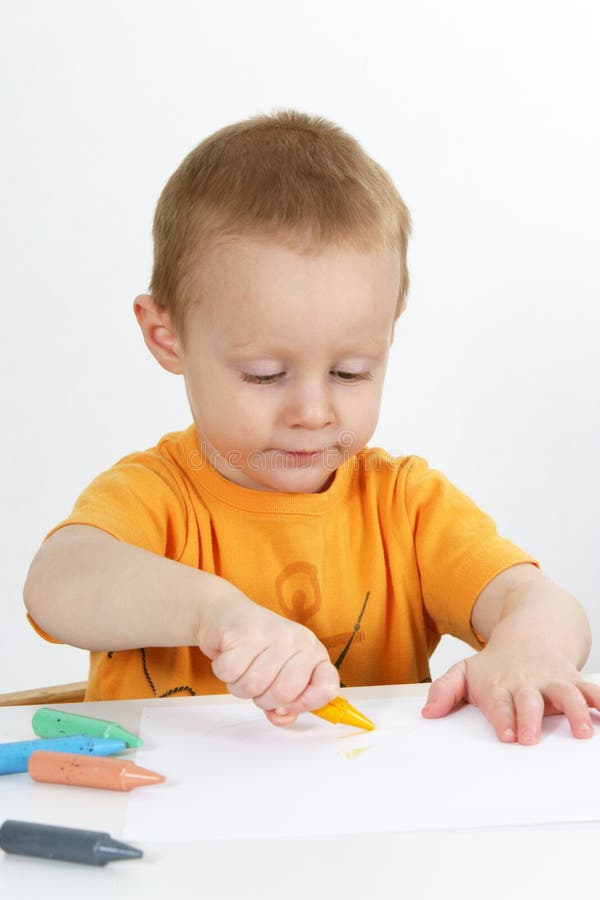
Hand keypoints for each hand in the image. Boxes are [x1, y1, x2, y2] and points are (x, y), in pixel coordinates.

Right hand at [196, 585, 338, 725]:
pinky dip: (223, 671)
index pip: (327, 687)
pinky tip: (229, 654)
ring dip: (239, 685)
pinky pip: (229, 673)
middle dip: (263, 699)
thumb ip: (288, 702)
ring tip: (242, 666)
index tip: (287, 707)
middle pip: (283, 694)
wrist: (228, 613)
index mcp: (313, 651)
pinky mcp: (241, 632)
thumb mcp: (281, 674)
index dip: (306, 705)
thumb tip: (284, 718)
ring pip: (252, 687)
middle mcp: (297, 640)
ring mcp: (270, 634)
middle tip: (257, 681)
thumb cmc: (258, 648)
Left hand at [422, 647, 599, 743]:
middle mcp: (527, 684)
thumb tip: (428, 712)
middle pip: (530, 701)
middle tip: (530, 738)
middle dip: (530, 719)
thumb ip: (445, 690)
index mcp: (499, 685)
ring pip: (566, 694)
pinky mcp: (573, 680)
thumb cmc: (496, 663)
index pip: (499, 704)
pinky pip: (590, 689)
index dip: (503, 718)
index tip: (506, 734)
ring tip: (582, 731)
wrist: (530, 629)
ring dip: (575, 711)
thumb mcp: (465, 671)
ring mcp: (552, 681)